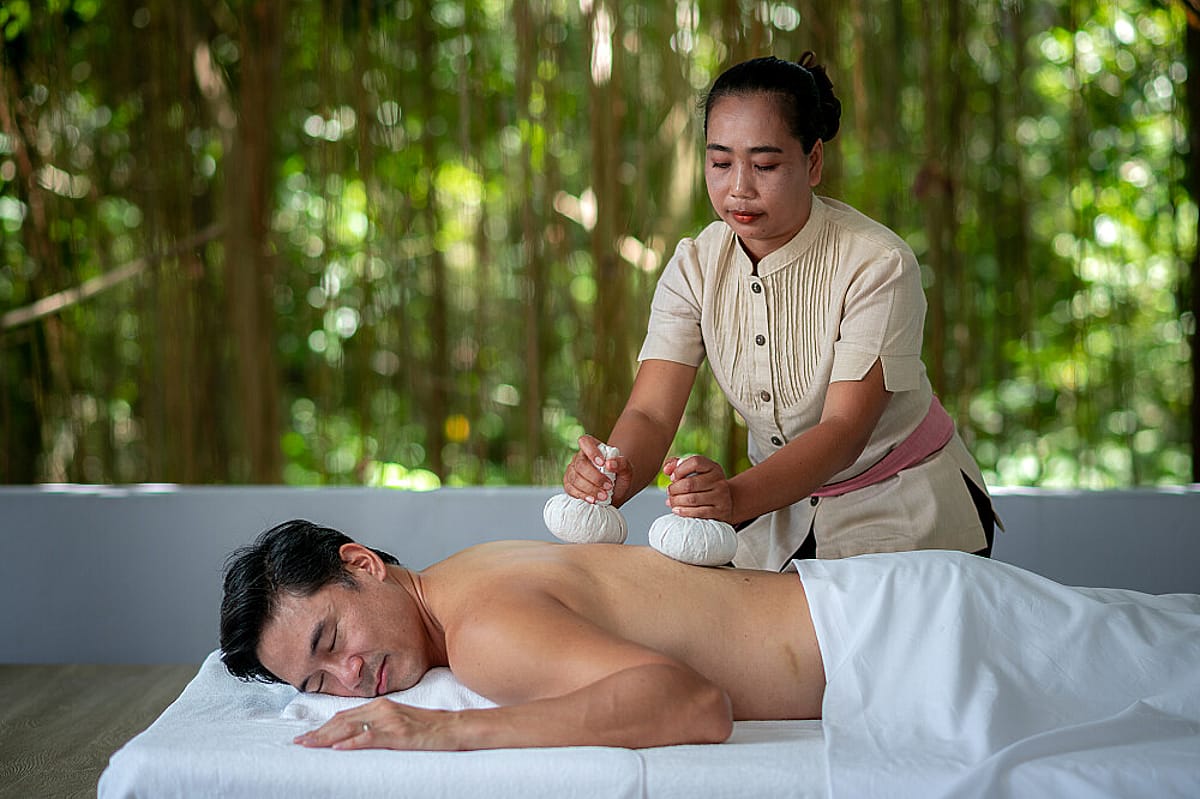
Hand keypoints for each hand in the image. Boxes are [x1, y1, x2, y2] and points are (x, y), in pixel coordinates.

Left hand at [294, 697, 462, 750]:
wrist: (453, 728)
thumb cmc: (427, 727)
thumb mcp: (398, 721)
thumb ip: (377, 723)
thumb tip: (353, 733)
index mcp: (380, 705)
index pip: (344, 716)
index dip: (323, 726)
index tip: (306, 736)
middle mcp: (382, 708)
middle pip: (342, 721)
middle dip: (318, 733)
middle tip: (299, 743)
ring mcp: (390, 720)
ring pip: (351, 728)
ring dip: (327, 738)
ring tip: (310, 745)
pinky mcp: (399, 733)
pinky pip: (371, 737)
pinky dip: (352, 743)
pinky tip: (339, 748)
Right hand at [562, 434, 632, 504]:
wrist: (615, 491)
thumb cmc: (619, 476)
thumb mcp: (627, 469)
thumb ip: (621, 464)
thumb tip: (610, 463)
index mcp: (593, 447)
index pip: (585, 442)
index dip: (591, 452)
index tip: (602, 464)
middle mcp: (580, 457)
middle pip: (580, 464)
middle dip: (595, 478)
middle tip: (608, 487)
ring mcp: (573, 471)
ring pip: (574, 478)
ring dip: (590, 489)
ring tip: (604, 496)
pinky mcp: (569, 484)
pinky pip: (570, 489)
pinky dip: (582, 495)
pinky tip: (593, 500)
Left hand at [662, 455, 732, 522]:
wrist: (727, 501)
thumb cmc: (704, 484)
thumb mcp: (695, 471)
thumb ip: (677, 465)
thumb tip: (666, 470)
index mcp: (713, 467)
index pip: (695, 462)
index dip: (679, 469)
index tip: (672, 477)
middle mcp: (719, 480)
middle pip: (690, 483)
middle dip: (674, 489)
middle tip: (669, 491)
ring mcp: (721, 496)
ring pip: (692, 499)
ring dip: (676, 501)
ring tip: (671, 501)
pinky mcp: (720, 511)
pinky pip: (698, 512)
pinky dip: (683, 511)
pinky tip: (677, 510)